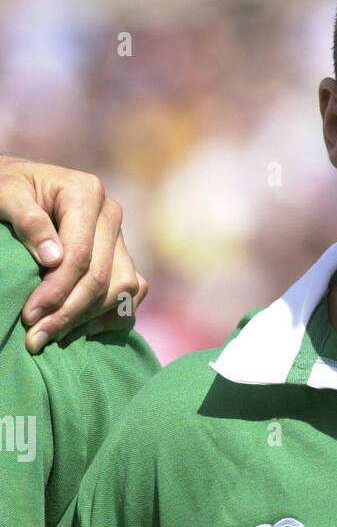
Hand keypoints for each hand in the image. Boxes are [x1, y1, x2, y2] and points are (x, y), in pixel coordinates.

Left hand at [0, 155, 147, 352]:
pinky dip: (115, 314)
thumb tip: (54, 258)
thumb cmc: (7, 190)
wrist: (20, 188)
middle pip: (101, 278)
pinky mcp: (123, 255)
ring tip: (53, 333)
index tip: (30, 316)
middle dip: (68, 313)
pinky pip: (134, 292)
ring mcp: (120, 237)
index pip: (80, 256)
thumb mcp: (5, 194)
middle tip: (36, 338)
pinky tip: (84, 328)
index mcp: (86, 193)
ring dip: (88, 318)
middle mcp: (111, 214)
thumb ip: (27, 219)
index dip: (56, 291)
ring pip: (121, 290)